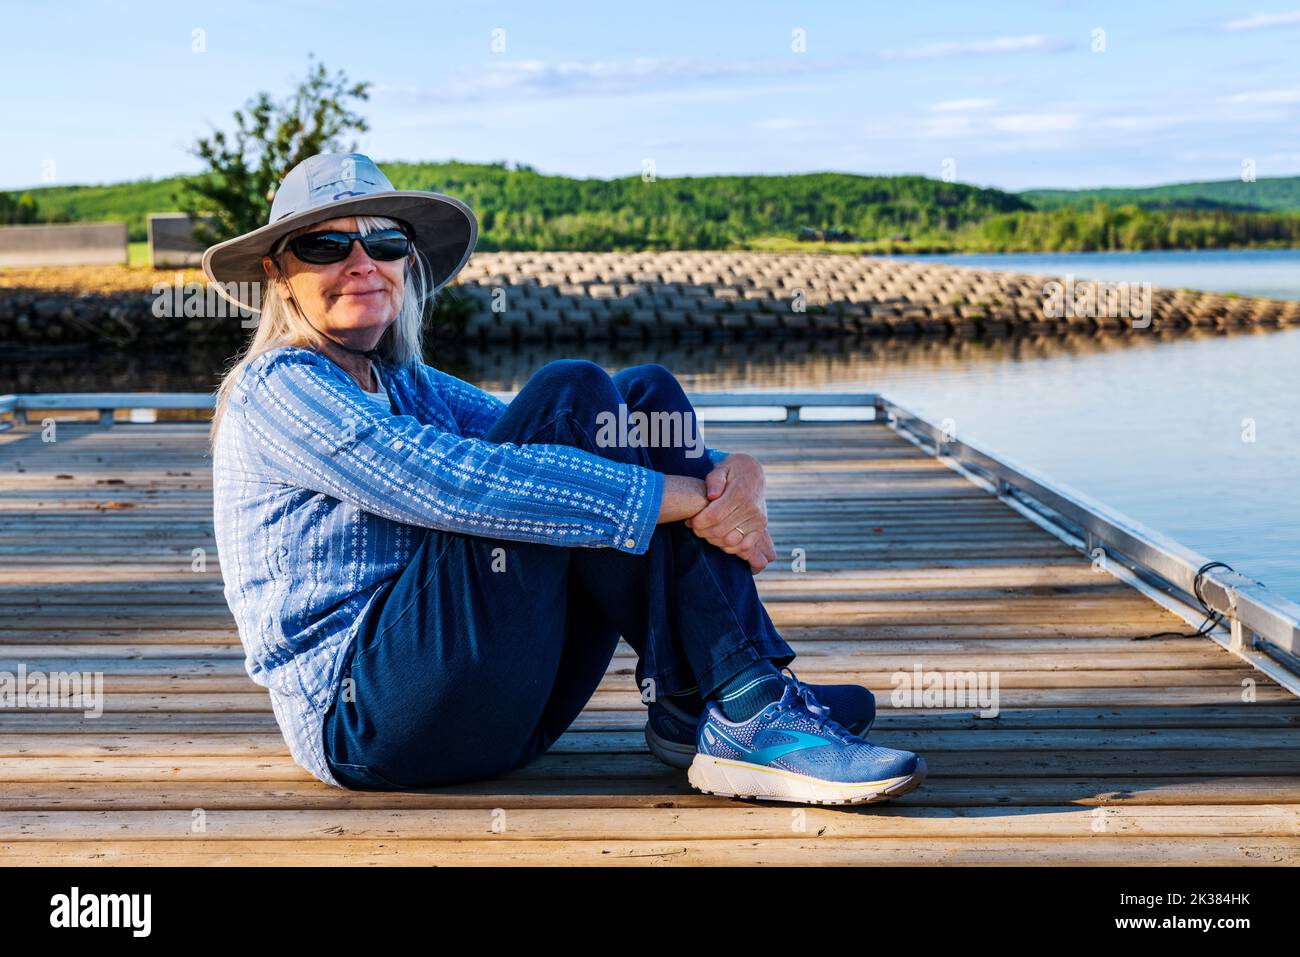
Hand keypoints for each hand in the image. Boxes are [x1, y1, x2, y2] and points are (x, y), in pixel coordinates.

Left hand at [685, 453, 775, 573]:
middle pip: (719, 530)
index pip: (713, 516)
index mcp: (739, 494)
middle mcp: (751, 509)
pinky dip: (729, 547)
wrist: (753, 474)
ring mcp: (758, 520)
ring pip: (729, 541)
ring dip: (713, 540)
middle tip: (694, 527)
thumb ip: (714, 480)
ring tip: (706, 531)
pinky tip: (719, 538)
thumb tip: (711, 496)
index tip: (690, 521)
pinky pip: (743, 546)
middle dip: (702, 532)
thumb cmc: (732, 470)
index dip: (698, 522)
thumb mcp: (721, 468)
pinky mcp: (760, 528)